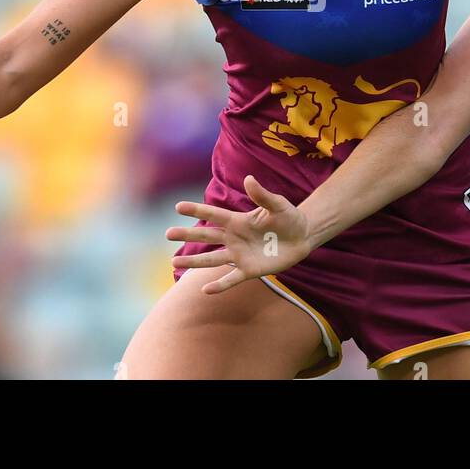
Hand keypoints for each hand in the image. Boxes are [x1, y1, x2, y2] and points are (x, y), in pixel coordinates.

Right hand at [166, 175, 311, 293]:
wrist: (302, 237)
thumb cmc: (289, 217)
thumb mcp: (278, 204)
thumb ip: (262, 195)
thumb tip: (248, 179)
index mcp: (238, 220)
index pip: (213, 214)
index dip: (196, 210)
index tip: (177, 206)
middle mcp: (234, 238)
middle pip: (206, 236)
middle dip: (187, 235)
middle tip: (168, 234)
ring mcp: (240, 255)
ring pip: (212, 259)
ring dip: (194, 262)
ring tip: (174, 264)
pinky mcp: (250, 270)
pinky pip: (231, 278)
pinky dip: (219, 285)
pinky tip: (205, 290)